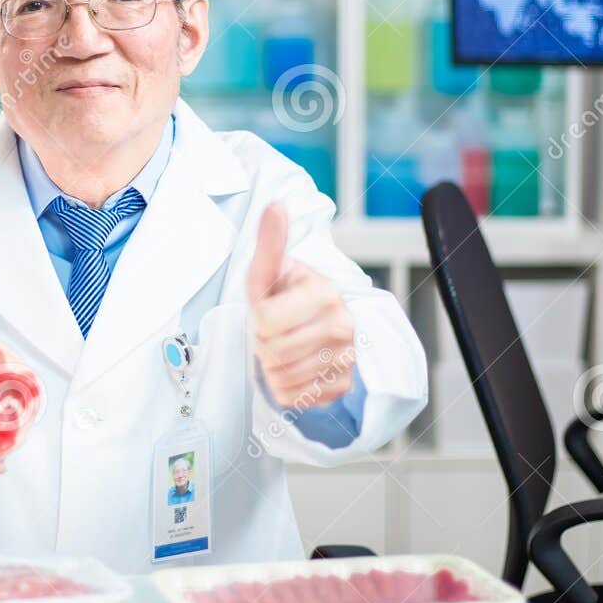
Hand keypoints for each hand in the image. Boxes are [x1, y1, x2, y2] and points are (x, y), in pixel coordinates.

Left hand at [246, 202, 356, 409]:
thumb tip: (274, 206)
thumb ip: (270, 243)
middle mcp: (343, 325)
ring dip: (272, 367)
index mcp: (325, 291)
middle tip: (274, 331)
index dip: (257, 319)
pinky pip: (294, 396)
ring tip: (283, 348)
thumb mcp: (270, 271)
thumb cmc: (284, 297)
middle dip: (263, 343)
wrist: (310, 327)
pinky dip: (284, 387)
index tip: (268, 309)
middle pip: (273, 351)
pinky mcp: (341, 386)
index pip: (267, 321)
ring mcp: (346, 358)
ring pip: (282, 377)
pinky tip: (293, 368)